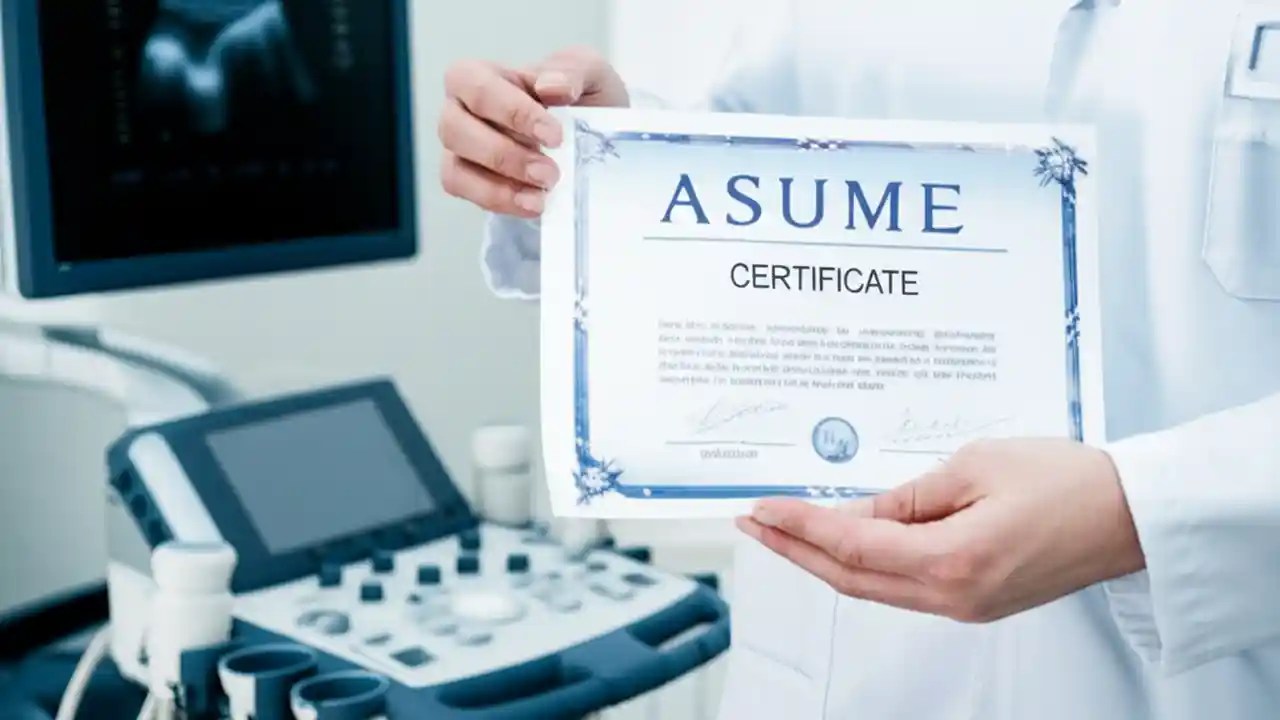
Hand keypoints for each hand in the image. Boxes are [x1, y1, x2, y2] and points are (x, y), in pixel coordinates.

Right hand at [438, 47, 628, 217]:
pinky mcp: (464, 179)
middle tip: (550, 173)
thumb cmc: (579, 99)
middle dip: (504, 155)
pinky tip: (532, 205)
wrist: (592, 138)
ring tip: (542, 195)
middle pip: (453, 129)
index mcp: (481, 75)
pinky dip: (498, 201)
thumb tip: (552, 86)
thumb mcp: (590, 74)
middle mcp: (459, 109)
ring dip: (499, 186)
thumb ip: (573, 70)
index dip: (512, 112)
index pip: (477, 86)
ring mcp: (459, 148)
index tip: (554, 136)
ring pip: (454, 168)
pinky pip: (463, 193)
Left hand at [736, 439, 1145, 622]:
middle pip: (850, 579)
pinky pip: (901, 587)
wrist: (1133, 516)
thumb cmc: (1069, 481)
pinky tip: (843, 543)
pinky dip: (863, 566)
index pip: (851, 546)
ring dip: (823, 560)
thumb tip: (854, 514)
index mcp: (953, 559)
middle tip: (753, 524)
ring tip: (784, 530)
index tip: (760, 508)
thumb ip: (906, 496)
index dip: (798, 526)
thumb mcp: (975, 466)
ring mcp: (965, 605)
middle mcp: (954, 595)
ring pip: (872, 589)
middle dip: (795, 549)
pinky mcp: (975, 601)